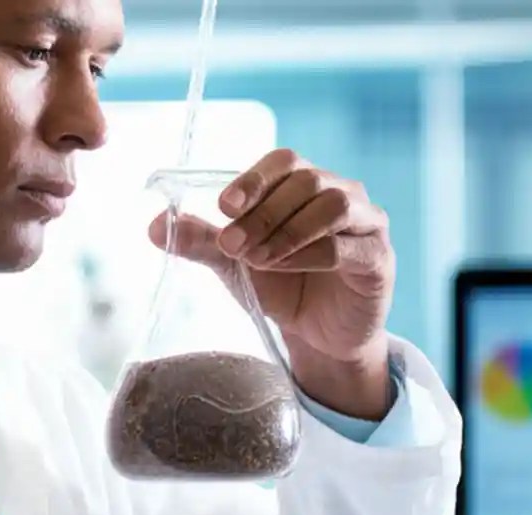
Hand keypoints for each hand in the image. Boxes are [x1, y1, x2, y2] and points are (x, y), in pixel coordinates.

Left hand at [148, 149, 394, 419]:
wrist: (316, 335)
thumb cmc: (280, 287)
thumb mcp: (234, 264)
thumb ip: (202, 242)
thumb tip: (154, 226)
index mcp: (304, 185)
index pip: (284, 161)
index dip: (253, 179)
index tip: (223, 206)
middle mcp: (340, 194)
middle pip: (306, 181)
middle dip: (262, 213)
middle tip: (231, 244)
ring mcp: (365, 223)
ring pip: (332, 206)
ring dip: (287, 230)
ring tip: (255, 258)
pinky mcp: (377, 258)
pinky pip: (345, 247)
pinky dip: (308, 256)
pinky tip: (282, 270)